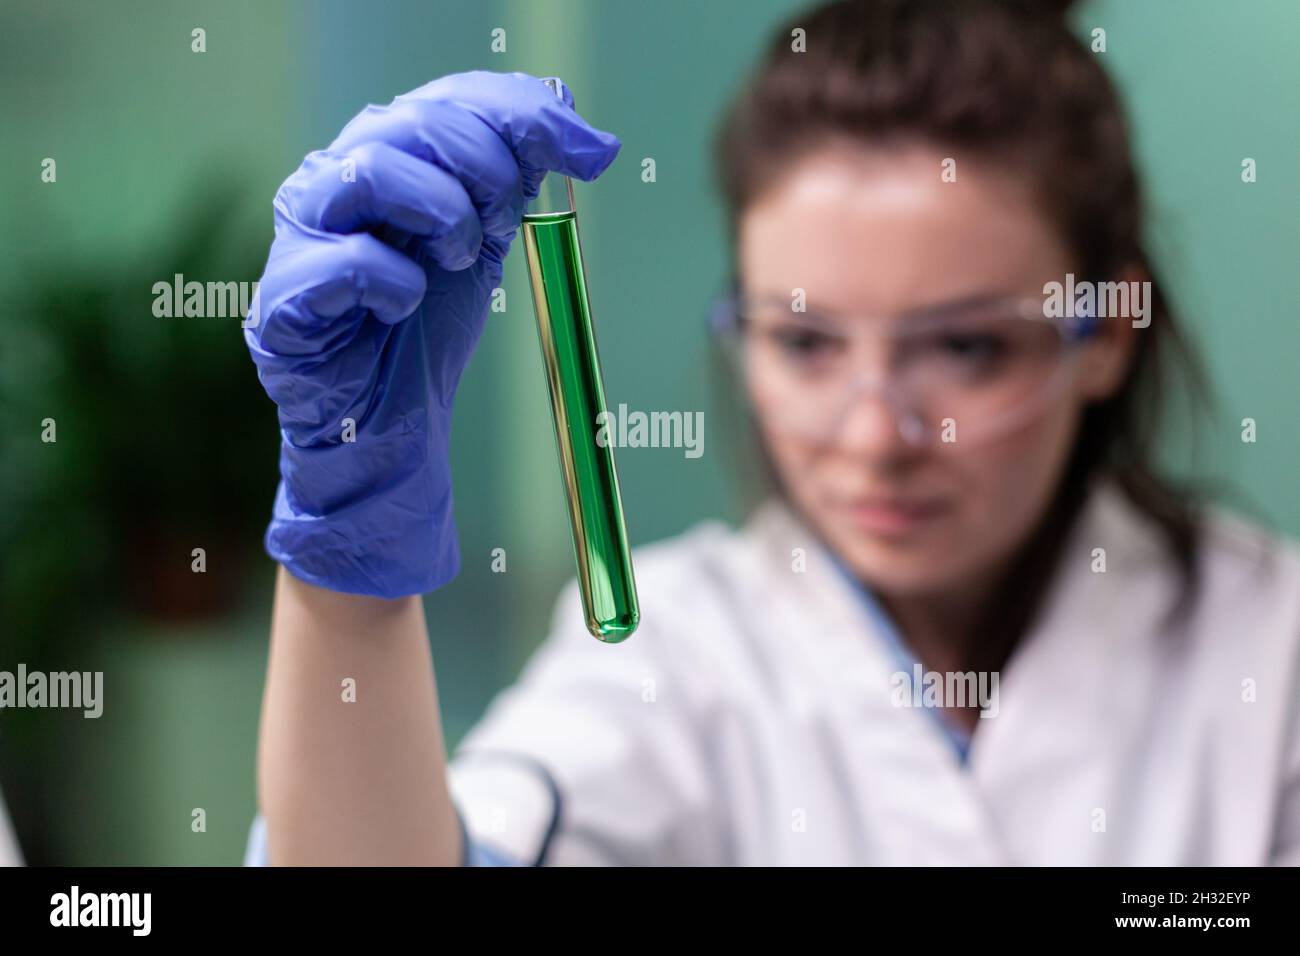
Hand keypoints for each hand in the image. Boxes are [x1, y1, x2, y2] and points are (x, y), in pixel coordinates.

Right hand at [245, 71, 620, 596]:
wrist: (387, 423)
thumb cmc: (425, 329)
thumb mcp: (483, 242)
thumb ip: (518, 183)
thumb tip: (592, 138)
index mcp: (384, 155)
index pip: (453, 97)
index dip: (525, 115)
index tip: (592, 152)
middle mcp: (334, 178)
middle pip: (414, 122)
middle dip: (486, 166)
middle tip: (506, 218)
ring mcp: (301, 232)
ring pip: (370, 172)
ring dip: (440, 213)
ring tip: (456, 258)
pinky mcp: (284, 295)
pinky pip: (349, 262)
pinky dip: (397, 284)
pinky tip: (404, 309)